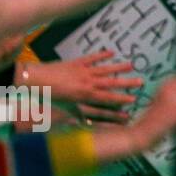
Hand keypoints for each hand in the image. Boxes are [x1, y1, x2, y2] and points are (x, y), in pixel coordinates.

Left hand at [24, 51, 142, 119]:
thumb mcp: (64, 108)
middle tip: (140, 82)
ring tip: (131, 66)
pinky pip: (92, 58)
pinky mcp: (77, 62)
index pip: (107, 98)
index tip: (133, 99)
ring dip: (119, 67)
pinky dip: (102, 55)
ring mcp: (83, 71)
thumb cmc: (48, 98)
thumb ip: (77, 114)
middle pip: (111, 83)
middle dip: (127, 83)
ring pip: (105, 69)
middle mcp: (88, 83)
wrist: (35, 80)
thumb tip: (87, 122)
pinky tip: (111, 52)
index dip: (121, 98)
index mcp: (85, 95)